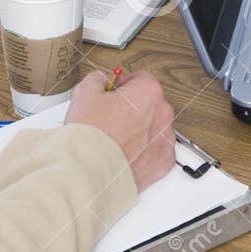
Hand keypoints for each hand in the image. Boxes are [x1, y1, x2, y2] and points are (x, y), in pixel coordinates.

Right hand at [64, 69, 175, 191]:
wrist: (91, 172)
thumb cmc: (91, 136)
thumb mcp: (85, 93)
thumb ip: (97, 79)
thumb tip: (101, 80)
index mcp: (148, 92)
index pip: (141, 79)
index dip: (124, 86)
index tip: (115, 94)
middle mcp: (163, 113)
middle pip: (149, 104)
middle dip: (133, 109)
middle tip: (111, 119)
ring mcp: (165, 139)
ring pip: (154, 128)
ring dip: (140, 131)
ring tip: (116, 139)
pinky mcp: (164, 162)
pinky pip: (156, 151)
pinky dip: (144, 152)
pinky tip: (125, 153)